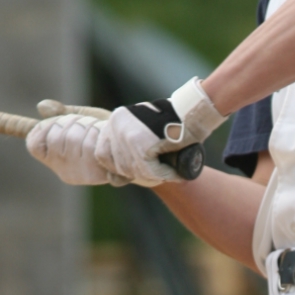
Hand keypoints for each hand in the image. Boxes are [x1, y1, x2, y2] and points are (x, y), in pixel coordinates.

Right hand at [26, 113, 124, 185]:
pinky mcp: (97, 175)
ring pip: (72, 138)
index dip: (47, 127)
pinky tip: (106, 139)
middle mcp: (64, 170)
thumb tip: (42, 106)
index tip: (62, 122)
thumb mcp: (84, 119)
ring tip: (100, 133)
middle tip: (90, 127)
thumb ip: (62, 113)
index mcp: (55, 158)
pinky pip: (89, 146)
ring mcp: (79, 174)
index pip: (34, 143)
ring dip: (87, 127)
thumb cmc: (109, 134)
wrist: (140, 150)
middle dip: (73, 122)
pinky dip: (98, 135)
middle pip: (56, 136)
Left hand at [94, 77, 223, 187]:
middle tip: (156, 173)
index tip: (136, 170)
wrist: (193, 113)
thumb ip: (127, 149)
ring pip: (133, 170)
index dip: (118, 168)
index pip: (102, 155)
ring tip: (167, 171)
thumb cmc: (173, 125)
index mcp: (115, 120)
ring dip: (151, 176)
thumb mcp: (143, 133)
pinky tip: (172, 172)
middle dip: (136, 174)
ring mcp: (127, 134)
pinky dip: (162, 174)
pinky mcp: (142, 145)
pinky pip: (148, 171)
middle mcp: (116, 125)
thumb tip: (113, 180)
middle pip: (117, 165)